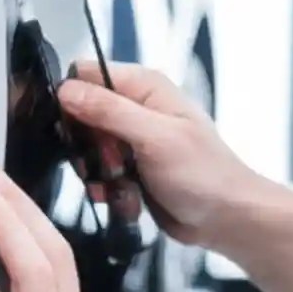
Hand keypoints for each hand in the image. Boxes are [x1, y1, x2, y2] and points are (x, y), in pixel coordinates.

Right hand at [58, 62, 254, 249]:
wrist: (226, 218)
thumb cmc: (202, 174)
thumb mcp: (154, 137)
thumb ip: (109, 111)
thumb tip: (66, 90)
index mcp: (144, 86)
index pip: (87, 73)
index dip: (71, 97)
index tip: (73, 127)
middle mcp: (135, 107)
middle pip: (81, 114)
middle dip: (86, 144)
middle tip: (106, 161)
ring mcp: (131, 139)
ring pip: (87, 148)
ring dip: (97, 170)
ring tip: (119, 183)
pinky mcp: (128, 168)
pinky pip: (99, 173)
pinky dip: (107, 188)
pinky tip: (125, 197)